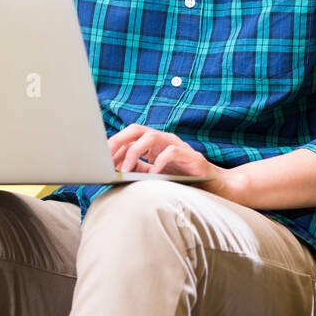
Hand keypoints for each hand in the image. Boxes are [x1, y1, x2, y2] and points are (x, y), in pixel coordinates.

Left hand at [108, 124, 242, 201]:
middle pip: (137, 129)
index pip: (129, 136)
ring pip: (151, 136)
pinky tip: (153, 175)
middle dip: (119, 141)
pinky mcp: (190, 155)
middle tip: (106, 158)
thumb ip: (138, 170)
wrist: (215, 186)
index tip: (101, 160)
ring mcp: (177, 145)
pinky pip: (171, 151)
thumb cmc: (183, 180)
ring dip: (135, 152)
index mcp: (153, 143)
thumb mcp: (154, 175)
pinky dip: (159, 161)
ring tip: (126, 169)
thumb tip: (114, 171)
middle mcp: (164, 140)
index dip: (114, 145)